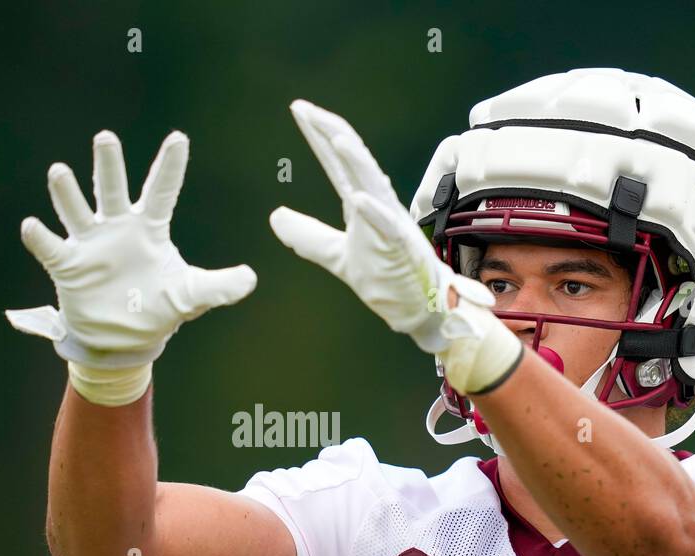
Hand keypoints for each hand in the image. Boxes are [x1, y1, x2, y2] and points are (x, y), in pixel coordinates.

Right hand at [6, 130, 256, 404]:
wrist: (123, 339)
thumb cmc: (157, 307)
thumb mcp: (190, 297)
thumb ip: (219, 287)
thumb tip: (251, 279)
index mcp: (149, 229)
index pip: (161, 191)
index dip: (170, 166)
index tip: (179, 138)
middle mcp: (117, 227)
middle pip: (112, 189)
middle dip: (108, 165)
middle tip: (106, 138)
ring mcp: (89, 244)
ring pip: (77, 210)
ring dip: (67, 192)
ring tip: (59, 172)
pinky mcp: (67, 265)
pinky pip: (51, 247)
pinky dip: (41, 238)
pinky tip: (32, 226)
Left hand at [269, 101, 519, 393]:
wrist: (419, 308)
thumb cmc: (386, 277)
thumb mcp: (335, 256)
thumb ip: (308, 236)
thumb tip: (275, 217)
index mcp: (362, 204)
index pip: (337, 163)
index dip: (318, 136)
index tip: (299, 109)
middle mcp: (378, 205)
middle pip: (354, 161)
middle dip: (332, 133)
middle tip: (307, 109)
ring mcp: (391, 224)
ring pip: (374, 185)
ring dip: (356, 161)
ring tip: (336, 138)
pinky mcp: (401, 248)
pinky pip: (388, 227)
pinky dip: (374, 212)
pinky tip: (358, 198)